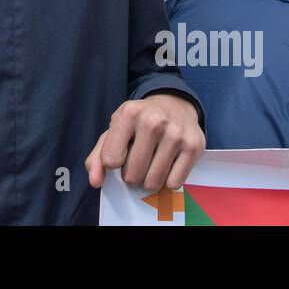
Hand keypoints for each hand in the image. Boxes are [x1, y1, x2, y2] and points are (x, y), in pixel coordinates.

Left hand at [85, 93, 204, 192]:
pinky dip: (168, 180)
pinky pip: (174, 183)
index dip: (113, 163)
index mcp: (129, 113)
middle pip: (133, 175)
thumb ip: (98, 157)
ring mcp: (176, 134)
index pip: (111, 159)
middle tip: (137, 160)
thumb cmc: (138, 122)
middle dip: (132, 174)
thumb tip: (95, 182)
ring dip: (149, 180)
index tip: (120, 154)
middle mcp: (154, 121)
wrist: (174, 105)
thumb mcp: (114, 131)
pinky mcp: (194, 146)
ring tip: (151, 162)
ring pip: (153, 182)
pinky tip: (168, 163)